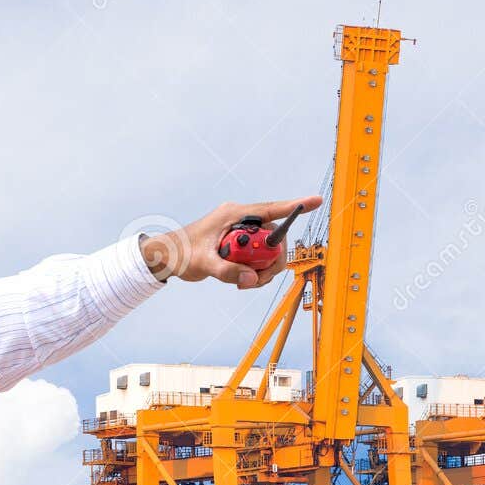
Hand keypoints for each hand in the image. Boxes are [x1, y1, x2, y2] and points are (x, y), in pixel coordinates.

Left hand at [140, 196, 322, 287]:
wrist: (168, 257)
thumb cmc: (181, 253)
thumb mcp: (203, 264)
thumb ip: (227, 272)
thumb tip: (252, 279)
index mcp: (233, 214)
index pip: (270, 208)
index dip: (295, 206)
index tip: (316, 201)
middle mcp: (240, 220)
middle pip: (273, 236)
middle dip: (273, 258)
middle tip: (260, 278)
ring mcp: (240, 233)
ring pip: (267, 249)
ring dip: (263, 269)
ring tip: (245, 283)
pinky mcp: (239, 246)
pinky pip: (257, 258)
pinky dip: (254, 272)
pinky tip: (240, 281)